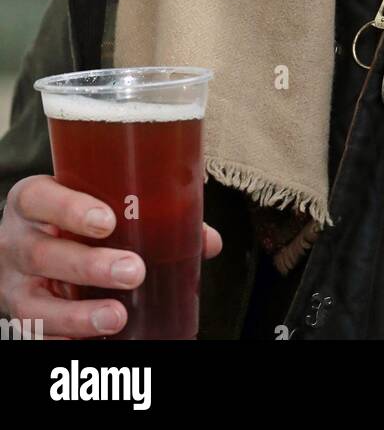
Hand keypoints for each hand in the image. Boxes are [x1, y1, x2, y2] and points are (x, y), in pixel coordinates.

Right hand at [0, 174, 221, 338]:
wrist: (27, 239)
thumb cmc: (72, 217)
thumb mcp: (95, 201)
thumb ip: (147, 213)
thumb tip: (207, 241)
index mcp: (32, 201)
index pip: (40, 198)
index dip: (70, 209)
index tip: (107, 220)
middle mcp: (16, 242)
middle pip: (43, 254)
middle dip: (89, 265)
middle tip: (133, 270)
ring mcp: (15, 284)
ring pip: (36, 305)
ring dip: (78, 315)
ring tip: (117, 317)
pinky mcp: (21, 317)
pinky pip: (36, 335)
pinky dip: (64, 341)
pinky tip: (94, 343)